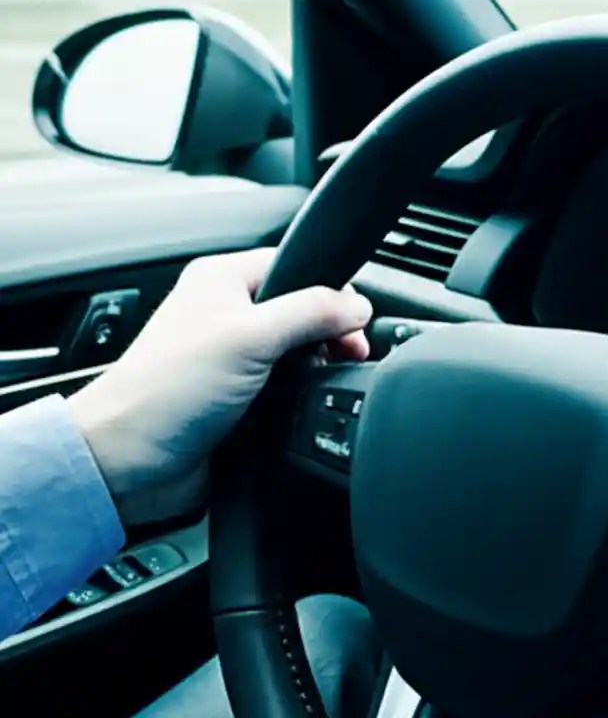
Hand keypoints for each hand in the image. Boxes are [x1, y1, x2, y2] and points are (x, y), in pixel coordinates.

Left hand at [68, 249, 372, 525]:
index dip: (332, 290)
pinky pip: (290, 388)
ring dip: (318, 369)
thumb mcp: (249, 337)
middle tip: (348, 353)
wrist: (130, 461)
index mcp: (222, 279)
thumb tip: (358, 305)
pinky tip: (307, 405)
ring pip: (301, 352)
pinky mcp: (242, 397)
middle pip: (305, 310)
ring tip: (325, 381)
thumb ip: (311, 313)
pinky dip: (304, 397)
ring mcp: (236, 358)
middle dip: (332, 333)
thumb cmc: (164, 392)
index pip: (297, 264)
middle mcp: (229, 314)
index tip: (355, 320)